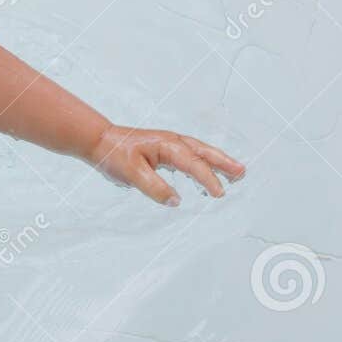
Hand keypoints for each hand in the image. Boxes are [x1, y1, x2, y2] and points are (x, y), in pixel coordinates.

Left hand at [86, 123, 244, 206]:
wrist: (99, 141)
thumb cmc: (114, 155)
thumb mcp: (132, 174)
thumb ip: (154, 187)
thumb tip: (175, 200)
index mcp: (168, 145)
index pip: (194, 164)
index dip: (209, 179)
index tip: (219, 193)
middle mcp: (172, 142)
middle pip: (204, 152)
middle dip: (224, 163)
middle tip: (242, 173)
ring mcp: (168, 144)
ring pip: (199, 153)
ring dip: (216, 161)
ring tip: (234, 173)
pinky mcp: (163, 150)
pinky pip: (189, 157)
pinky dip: (201, 163)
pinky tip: (203, 174)